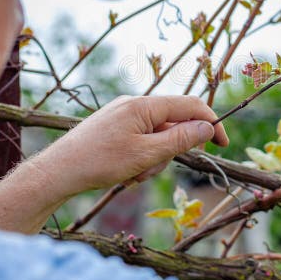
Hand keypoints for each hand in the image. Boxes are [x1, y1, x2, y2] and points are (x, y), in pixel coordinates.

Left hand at [37, 95, 228, 194]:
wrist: (58, 171)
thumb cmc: (100, 162)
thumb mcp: (146, 155)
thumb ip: (180, 140)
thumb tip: (206, 127)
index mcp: (144, 105)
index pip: (190, 106)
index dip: (211, 123)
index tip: (223, 144)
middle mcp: (134, 104)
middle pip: (173, 123)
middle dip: (171, 150)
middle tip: (153, 169)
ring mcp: (123, 115)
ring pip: (157, 135)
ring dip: (153, 159)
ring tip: (133, 175)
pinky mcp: (114, 127)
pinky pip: (141, 139)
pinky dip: (141, 158)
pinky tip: (124, 173)